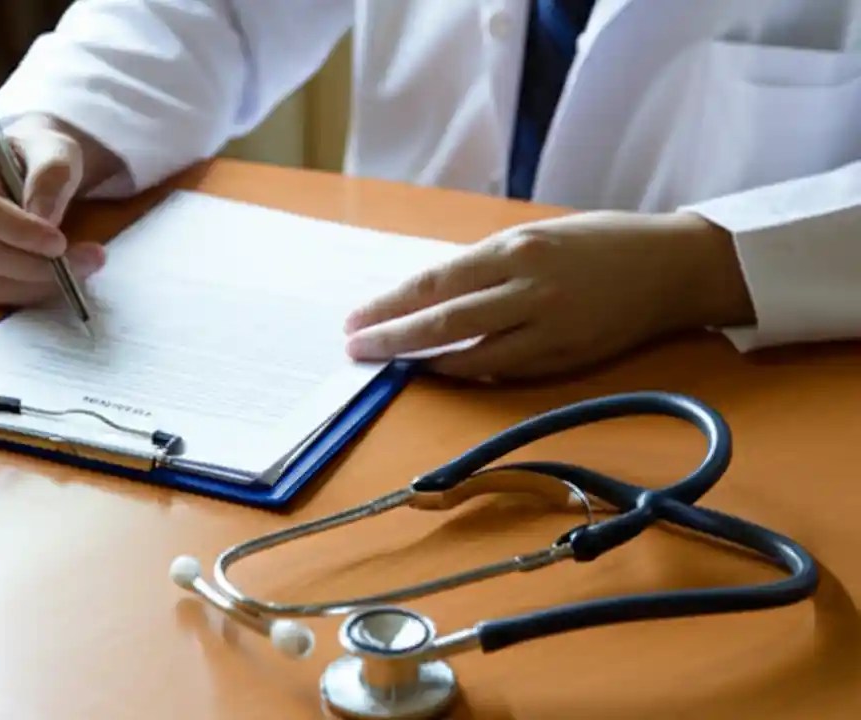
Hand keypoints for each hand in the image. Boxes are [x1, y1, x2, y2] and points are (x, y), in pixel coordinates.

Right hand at [0, 113, 105, 305]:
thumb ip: (52, 172)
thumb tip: (44, 217)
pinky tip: (63, 276)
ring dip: (39, 282)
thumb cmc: (37, 151)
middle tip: (90, 258)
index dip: (15, 230)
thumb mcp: (55, 145)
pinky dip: (32, 290)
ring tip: (86, 266)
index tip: (58, 241)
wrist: (28, 166)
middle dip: (35, 263)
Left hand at [343, 210, 754, 380]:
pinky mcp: (566, 357)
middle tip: (356, 349)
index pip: (434, 283)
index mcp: (516, 249)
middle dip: (391, 338)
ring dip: (423, 363)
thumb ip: (488, 267)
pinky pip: (503, 370)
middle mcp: (528, 288)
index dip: (389, 306)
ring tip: (390, 363)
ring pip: (469, 355)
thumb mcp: (538, 238)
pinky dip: (467, 372)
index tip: (357, 320)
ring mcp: (548, 328)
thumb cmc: (601, 242)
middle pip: (442, 323)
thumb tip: (433, 296)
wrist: (675, 265)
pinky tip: (439, 372)